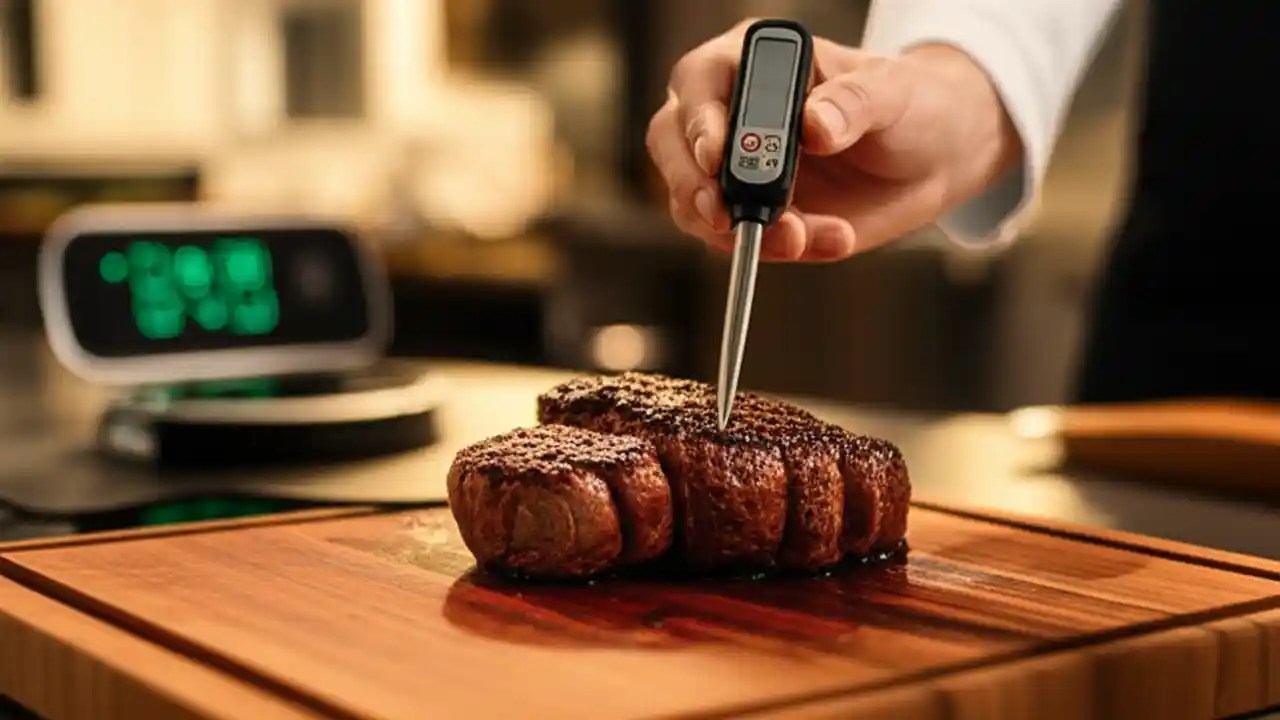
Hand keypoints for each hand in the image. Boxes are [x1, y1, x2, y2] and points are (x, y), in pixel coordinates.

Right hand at [646, 22, 1020, 260]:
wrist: (938, 155)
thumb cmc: (910, 103)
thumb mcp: (892, 92)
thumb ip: (853, 102)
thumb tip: (814, 126)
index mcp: (751, 64)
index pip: (698, 83)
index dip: (698, 120)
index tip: (715, 155)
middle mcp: (730, 115)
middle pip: (672, 146)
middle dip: (693, 186)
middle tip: (725, 216)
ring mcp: (736, 171)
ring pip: (694, 204)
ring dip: (736, 231)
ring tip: (802, 237)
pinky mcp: (756, 216)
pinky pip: (740, 242)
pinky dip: (779, 250)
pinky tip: (832, 238)